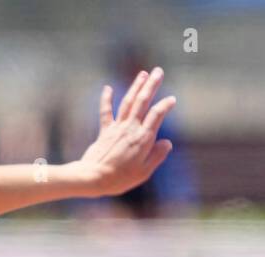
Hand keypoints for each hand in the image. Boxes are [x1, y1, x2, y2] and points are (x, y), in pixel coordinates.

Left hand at [77, 67, 176, 197]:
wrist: (92, 178)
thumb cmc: (119, 178)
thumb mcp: (144, 172)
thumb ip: (157, 156)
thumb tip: (167, 142)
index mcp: (143, 138)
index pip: (157, 115)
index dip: (165, 105)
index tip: (172, 100)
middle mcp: (130, 128)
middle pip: (142, 102)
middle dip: (151, 85)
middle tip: (159, 71)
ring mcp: (116, 128)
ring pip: (127, 102)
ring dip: (135, 86)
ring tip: (143, 74)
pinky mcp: (104, 132)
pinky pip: (105, 112)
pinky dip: (106, 99)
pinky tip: (107, 88)